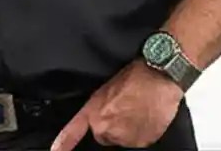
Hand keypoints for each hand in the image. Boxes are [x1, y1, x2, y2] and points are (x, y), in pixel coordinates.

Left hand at [50, 60, 183, 149]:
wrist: (157, 77)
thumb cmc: (133, 78)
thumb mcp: (107, 89)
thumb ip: (100, 110)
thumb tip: (100, 120)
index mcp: (94, 111)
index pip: (73, 131)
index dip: (63, 144)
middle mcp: (105, 128)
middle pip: (105, 135)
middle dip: (113, 127)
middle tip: (125, 109)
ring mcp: (124, 137)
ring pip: (122, 139)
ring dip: (128, 130)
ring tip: (138, 111)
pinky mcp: (141, 142)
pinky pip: (139, 141)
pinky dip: (142, 133)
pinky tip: (147, 117)